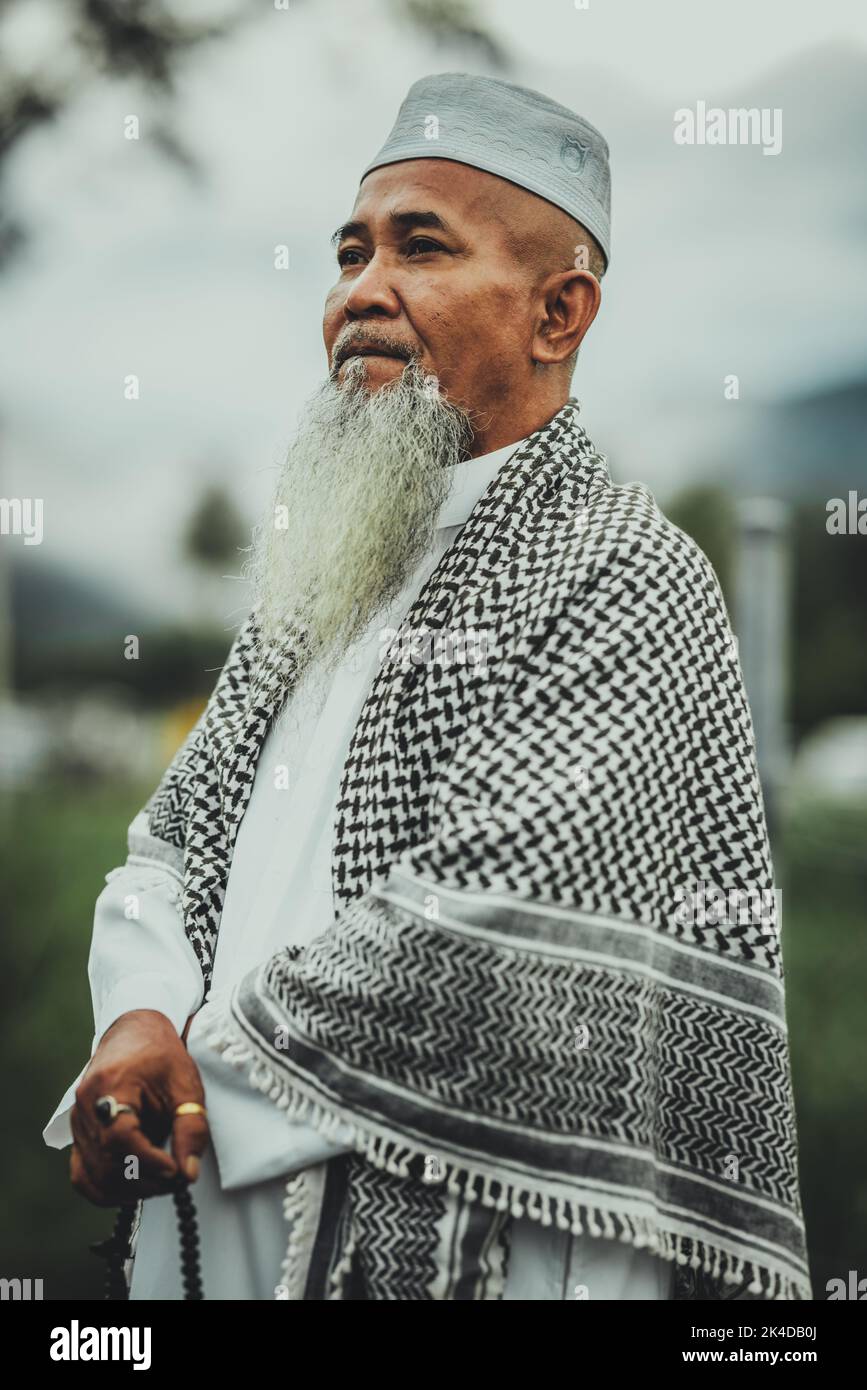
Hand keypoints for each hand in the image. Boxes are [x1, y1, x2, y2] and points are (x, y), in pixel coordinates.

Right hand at [69, 1009, 208, 1206]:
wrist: (135, 1035)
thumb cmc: (161, 1056)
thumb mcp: (185, 1085)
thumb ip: (191, 1127)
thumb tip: (188, 1173)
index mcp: (111, 1084)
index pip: (119, 1137)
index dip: (147, 1160)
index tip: (174, 1170)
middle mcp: (86, 1105)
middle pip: (106, 1163)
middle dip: (145, 1181)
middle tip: (177, 1177)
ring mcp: (78, 1122)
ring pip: (94, 1176)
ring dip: (130, 1189)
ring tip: (160, 1181)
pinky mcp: (79, 1135)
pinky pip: (83, 1175)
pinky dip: (108, 1189)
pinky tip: (135, 1186)